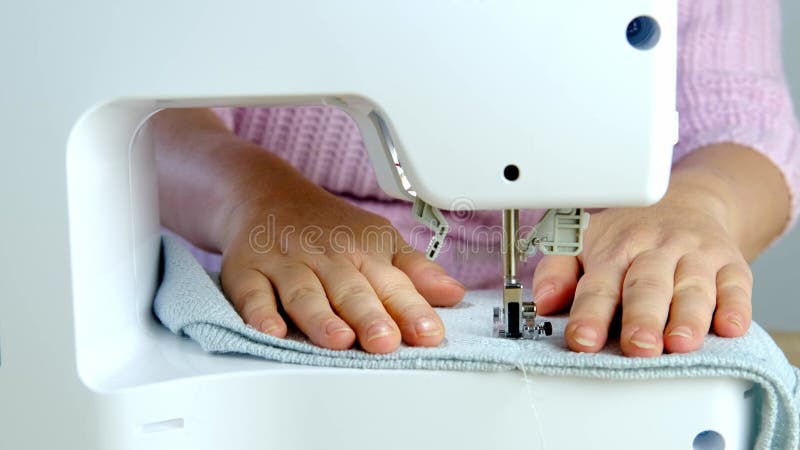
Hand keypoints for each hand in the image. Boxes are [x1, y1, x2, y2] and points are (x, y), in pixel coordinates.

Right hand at [217, 174, 464, 353]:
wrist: (266, 193)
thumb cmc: (330, 227)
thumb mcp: (379, 239)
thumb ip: (415, 271)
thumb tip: (454, 294)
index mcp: (364, 252)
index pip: (393, 283)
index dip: (412, 309)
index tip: (429, 332)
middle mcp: (326, 258)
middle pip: (350, 289)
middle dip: (369, 316)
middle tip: (386, 341)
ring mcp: (285, 264)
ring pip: (304, 293)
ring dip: (321, 317)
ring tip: (339, 340)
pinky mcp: (246, 272)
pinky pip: (252, 293)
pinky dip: (259, 312)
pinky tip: (272, 330)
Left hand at [532, 194, 750, 355]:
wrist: (685, 201)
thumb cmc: (627, 234)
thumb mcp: (583, 241)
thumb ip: (557, 271)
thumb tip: (542, 301)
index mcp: (614, 251)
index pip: (599, 286)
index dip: (589, 314)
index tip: (582, 339)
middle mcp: (656, 252)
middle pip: (648, 287)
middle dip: (643, 318)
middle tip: (638, 346)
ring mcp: (695, 257)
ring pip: (693, 288)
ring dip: (688, 317)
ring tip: (680, 343)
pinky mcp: (731, 264)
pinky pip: (737, 285)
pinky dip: (736, 307)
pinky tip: (730, 326)